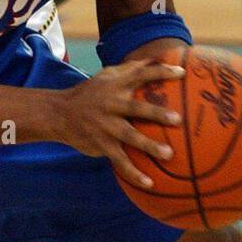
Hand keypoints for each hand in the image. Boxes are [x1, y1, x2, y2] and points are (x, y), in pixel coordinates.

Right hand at [56, 60, 183, 189]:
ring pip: (129, 137)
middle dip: (156, 113)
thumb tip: (157, 58)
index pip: (140, 75)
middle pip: (136, 109)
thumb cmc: (90, 93)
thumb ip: (130, 68)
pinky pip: (120, 161)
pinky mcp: (101, 145)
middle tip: (178, 119)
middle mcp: (111, 104)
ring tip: (168, 154)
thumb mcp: (106, 76)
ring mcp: (105, 126)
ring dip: (149, 145)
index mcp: (115, 85)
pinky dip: (133, 173)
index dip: (160, 72)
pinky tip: (149, 183)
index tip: (181, 73)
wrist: (59, 114)